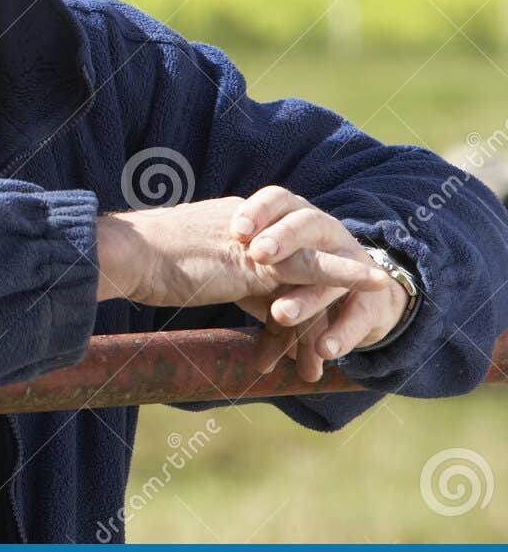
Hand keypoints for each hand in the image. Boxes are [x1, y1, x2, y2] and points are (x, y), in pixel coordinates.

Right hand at [97, 196, 388, 308]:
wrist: (125, 255)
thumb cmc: (133, 262)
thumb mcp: (171, 263)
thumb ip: (194, 268)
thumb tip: (190, 282)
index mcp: (225, 221)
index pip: (271, 248)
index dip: (287, 277)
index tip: (293, 308)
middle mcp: (246, 224)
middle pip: (295, 253)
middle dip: (320, 283)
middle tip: (339, 305)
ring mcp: (255, 241)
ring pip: (309, 260)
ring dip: (343, 278)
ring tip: (377, 286)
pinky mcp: (260, 261)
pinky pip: (313, 267)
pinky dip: (345, 274)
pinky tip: (373, 282)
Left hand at [229, 186, 411, 373]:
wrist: (359, 295)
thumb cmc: (291, 273)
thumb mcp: (261, 268)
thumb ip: (235, 269)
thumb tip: (181, 283)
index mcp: (295, 217)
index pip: (277, 201)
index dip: (258, 211)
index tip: (236, 230)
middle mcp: (326, 233)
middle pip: (307, 225)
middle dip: (283, 238)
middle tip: (259, 254)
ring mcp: (352, 265)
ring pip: (329, 276)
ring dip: (306, 297)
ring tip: (280, 315)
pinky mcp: (370, 301)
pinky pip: (358, 315)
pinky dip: (342, 334)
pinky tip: (325, 350)